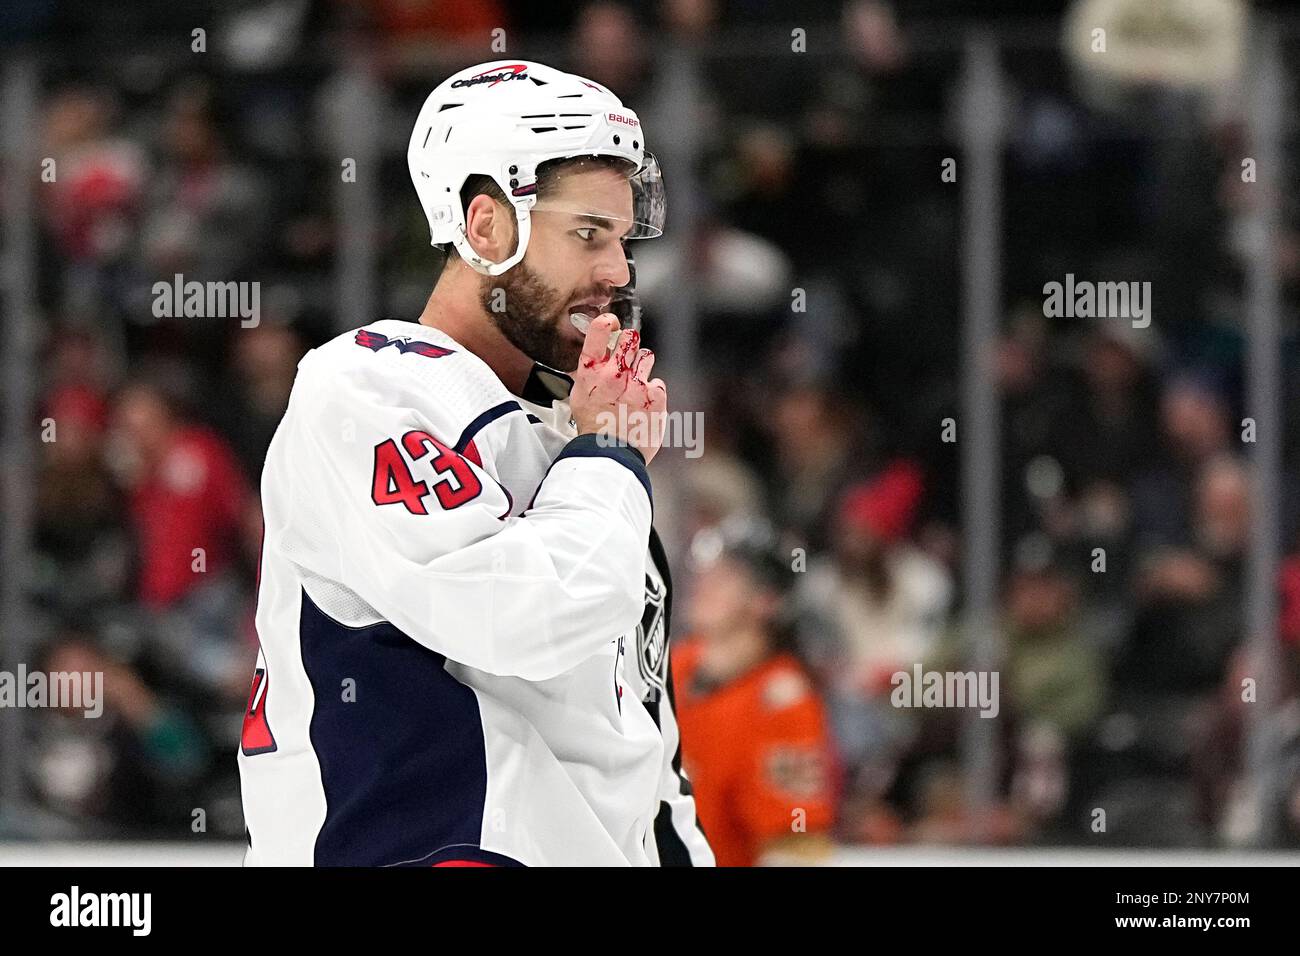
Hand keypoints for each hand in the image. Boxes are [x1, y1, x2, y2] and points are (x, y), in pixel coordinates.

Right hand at [569, 314, 667, 464]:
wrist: (608, 457)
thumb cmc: (592, 430)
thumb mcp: (578, 397)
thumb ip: (587, 374)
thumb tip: (595, 355)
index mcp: (591, 373)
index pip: (598, 331)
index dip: (607, 322)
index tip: (611, 322)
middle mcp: (613, 374)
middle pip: (630, 338)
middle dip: (629, 345)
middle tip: (626, 358)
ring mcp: (636, 385)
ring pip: (647, 356)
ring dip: (642, 366)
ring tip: (634, 386)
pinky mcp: (656, 398)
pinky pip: (658, 383)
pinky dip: (653, 392)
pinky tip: (643, 405)